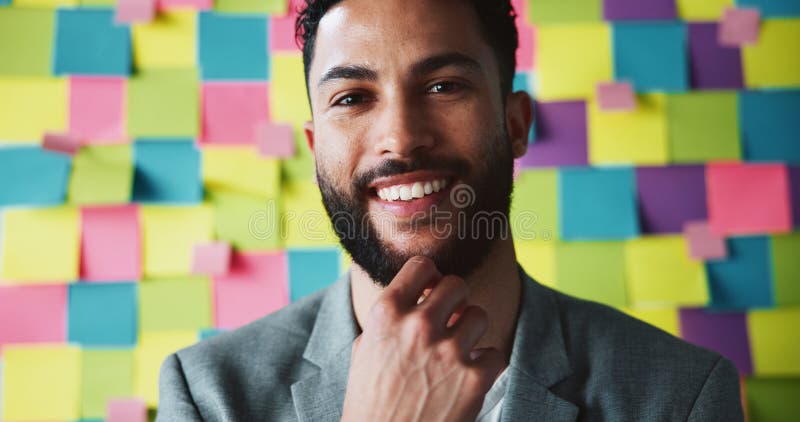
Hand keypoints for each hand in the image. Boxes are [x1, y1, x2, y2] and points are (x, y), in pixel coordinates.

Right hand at [341, 256, 506, 420]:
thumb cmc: (369, 404)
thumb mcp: (364, 352)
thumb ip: (389, 320)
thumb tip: (413, 295)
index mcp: (386, 314)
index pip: (421, 266)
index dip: (430, 276)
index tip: (432, 289)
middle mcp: (418, 326)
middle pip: (457, 285)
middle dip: (456, 301)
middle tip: (451, 319)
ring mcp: (448, 351)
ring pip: (480, 315)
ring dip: (472, 331)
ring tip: (459, 350)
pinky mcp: (473, 378)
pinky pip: (494, 353)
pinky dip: (484, 366)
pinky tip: (466, 378)